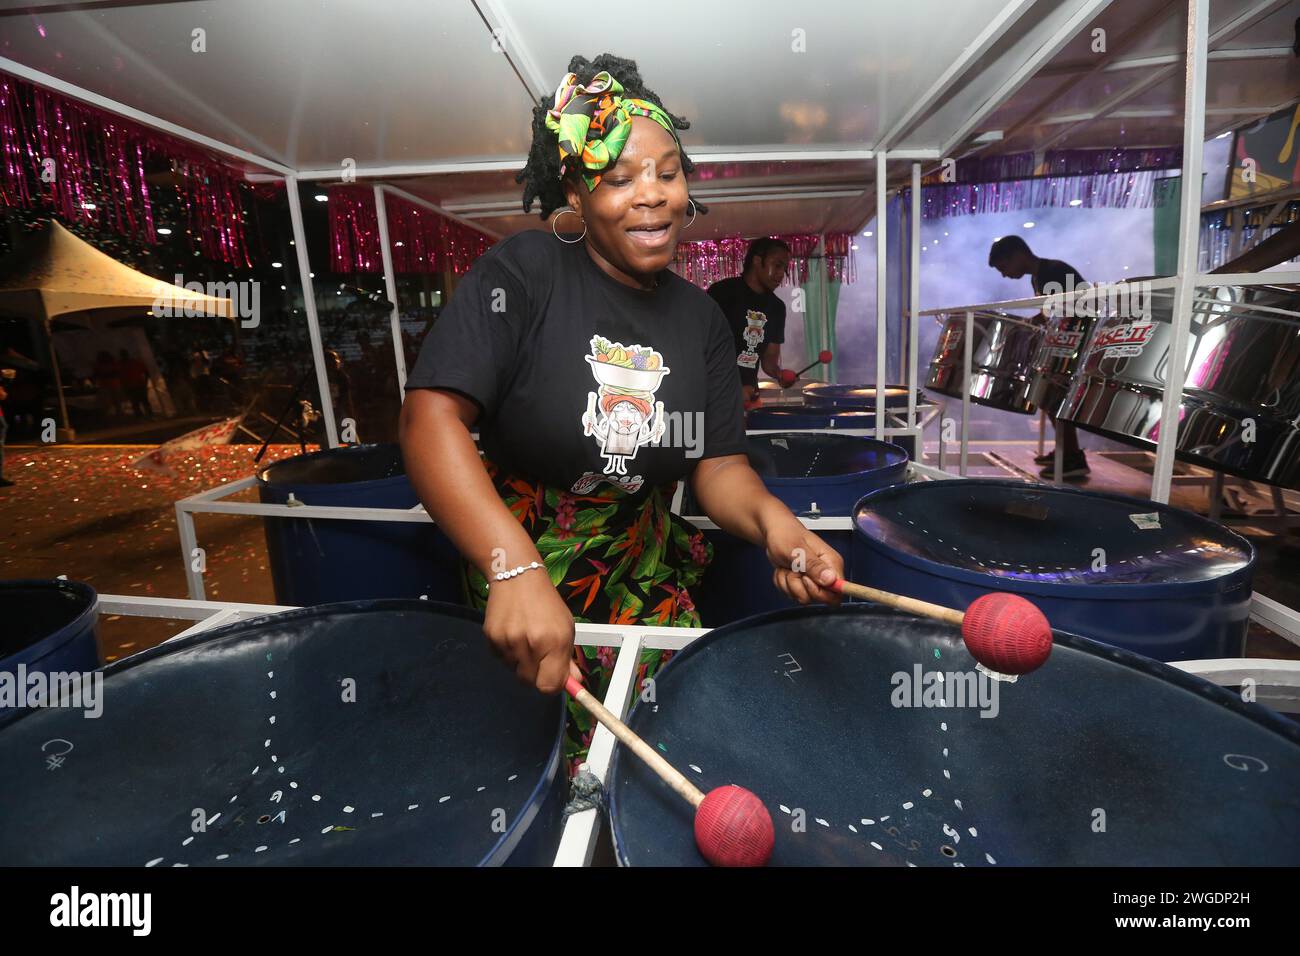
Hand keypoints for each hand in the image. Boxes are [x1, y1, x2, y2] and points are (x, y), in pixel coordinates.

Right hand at [483, 568, 578, 693]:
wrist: (517, 577)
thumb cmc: (547, 604)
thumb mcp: (565, 627)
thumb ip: (567, 658)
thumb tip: (574, 683)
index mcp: (554, 642)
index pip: (548, 686)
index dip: (551, 685)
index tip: (552, 678)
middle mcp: (530, 643)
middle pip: (529, 682)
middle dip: (535, 673)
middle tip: (538, 654)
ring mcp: (508, 641)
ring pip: (513, 670)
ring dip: (520, 661)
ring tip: (524, 637)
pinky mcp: (490, 637)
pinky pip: (500, 659)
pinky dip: (506, 652)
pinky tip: (512, 632)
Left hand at [763, 515, 843, 606]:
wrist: (774, 533)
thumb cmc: (786, 535)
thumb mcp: (797, 549)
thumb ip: (814, 566)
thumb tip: (830, 580)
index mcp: (831, 563)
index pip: (840, 591)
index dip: (824, 593)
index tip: (807, 580)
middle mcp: (826, 573)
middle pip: (821, 598)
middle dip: (801, 587)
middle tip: (794, 570)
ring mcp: (814, 580)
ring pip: (803, 597)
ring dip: (789, 584)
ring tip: (788, 567)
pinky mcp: (803, 584)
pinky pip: (793, 594)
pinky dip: (783, 583)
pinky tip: (784, 570)